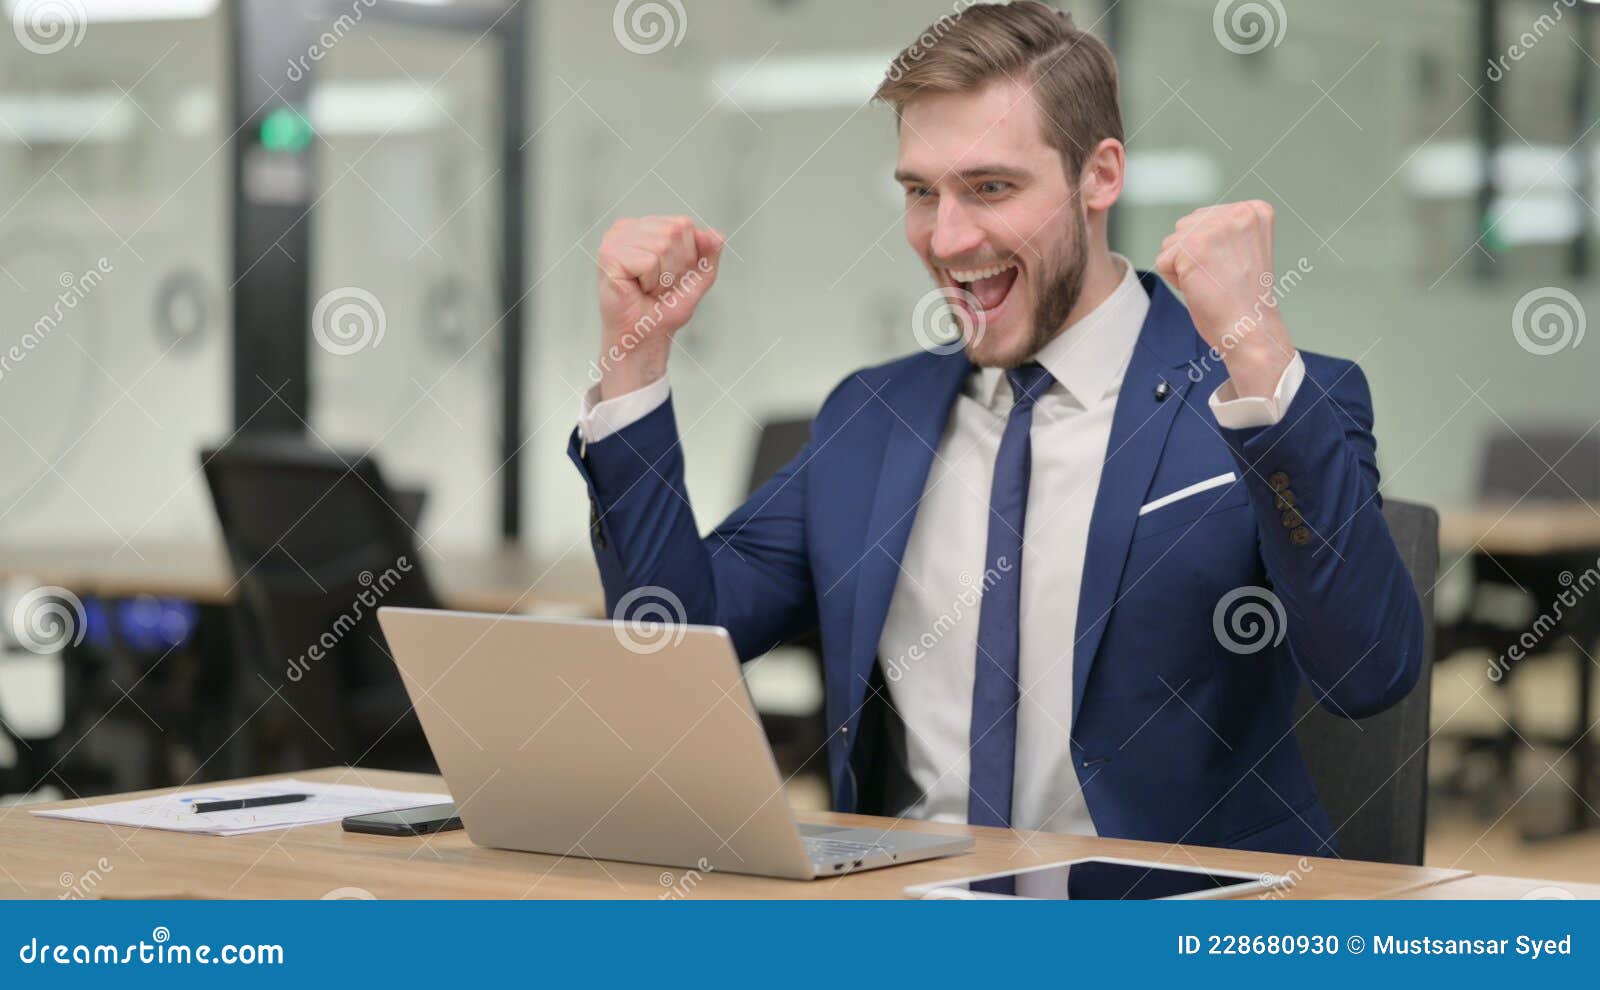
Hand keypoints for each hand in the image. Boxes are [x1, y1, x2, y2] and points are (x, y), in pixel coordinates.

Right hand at [595, 215, 724, 399]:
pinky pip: (648, 261)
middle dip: (676, 266)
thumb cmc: (663, 308)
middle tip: (659, 285)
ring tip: (648, 288)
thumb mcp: (698, 278)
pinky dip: (651, 282)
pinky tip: (637, 289)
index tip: (671, 276)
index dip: (688, 255)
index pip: (684, 224)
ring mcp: (614, 239)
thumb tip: (717, 235)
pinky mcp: (609, 255)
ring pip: (662, 246)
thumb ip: (709, 254)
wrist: (644, 337)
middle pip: (674, 232)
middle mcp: (627, 228)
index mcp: (645, 226)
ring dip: (663, 277)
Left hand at [1155, 200, 1294, 398]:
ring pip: (1172, 243)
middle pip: (1186, 228)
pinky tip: (1201, 289)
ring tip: (1212, 282)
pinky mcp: (1191, 247)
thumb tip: (1189, 223)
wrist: (1250, 328)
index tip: (1234, 268)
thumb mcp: (1243, 248)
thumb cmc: (1244, 298)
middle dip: (1194, 256)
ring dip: (1183, 267)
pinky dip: (1175, 281)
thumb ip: (1224, 229)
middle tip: (1221, 278)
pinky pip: (1163, 261)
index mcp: (1255, 210)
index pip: (1206, 219)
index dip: (1211, 249)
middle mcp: (1237, 213)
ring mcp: (1214, 228)